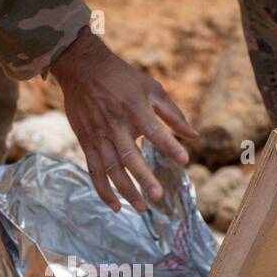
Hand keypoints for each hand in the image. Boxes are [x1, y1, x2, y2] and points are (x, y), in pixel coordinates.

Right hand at [52, 30, 197, 212]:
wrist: (83, 68)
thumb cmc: (122, 78)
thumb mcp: (151, 88)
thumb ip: (172, 113)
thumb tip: (193, 136)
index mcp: (135, 109)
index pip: (154, 131)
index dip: (169, 146)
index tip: (184, 161)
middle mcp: (116, 125)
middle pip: (129, 157)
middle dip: (143, 178)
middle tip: (157, 196)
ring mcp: (99, 136)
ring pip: (111, 169)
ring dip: (125, 191)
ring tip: (142, 208)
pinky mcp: (86, 142)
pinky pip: (94, 171)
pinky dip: (103, 190)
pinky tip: (115, 206)